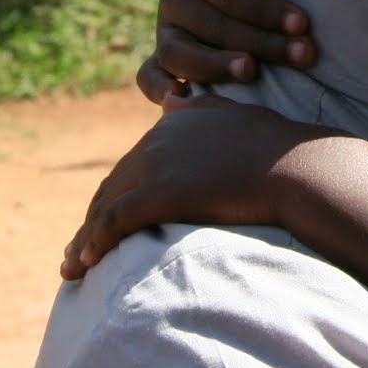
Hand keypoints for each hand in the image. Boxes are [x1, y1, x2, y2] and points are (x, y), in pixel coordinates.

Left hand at [62, 93, 352, 277]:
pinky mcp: (158, 192)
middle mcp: (157, 139)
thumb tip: (177, 99)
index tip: (104, 220)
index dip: (117, 192)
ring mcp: (155, 164)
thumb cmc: (279, 148)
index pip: (133, 164)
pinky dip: (93, 244)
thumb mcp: (236, 115)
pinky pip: (112, 222)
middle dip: (91, 220)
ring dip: (84, 239)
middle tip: (77, 251)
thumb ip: (202, 110)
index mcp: (173, 124)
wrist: (295, 168)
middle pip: (112, 185)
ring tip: (72, 268)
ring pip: (104, 206)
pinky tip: (83, 265)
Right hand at [138, 0, 316, 103]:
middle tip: (304, 53)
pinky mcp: (162, 53)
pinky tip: (185, 100)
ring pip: (179, 54)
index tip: (303, 22)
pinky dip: (159, 89)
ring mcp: (166, 28)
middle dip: (263, 41)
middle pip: (215, 26)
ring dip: (216, 66)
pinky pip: (148, 76)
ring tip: (253, 72)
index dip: (265, 8)